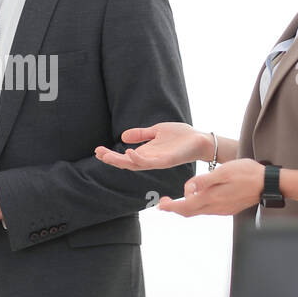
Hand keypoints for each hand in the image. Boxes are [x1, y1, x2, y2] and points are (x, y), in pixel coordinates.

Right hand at [94, 122, 208, 170]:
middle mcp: (149, 159)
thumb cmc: (181, 136)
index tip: (98, 150)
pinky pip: (150, 163)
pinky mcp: (166, 161)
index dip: (111, 155)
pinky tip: (129, 152)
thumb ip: (141, 135)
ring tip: (107, 155)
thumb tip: (122, 136)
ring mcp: (157, 161)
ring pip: (134, 165)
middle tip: (98, 153)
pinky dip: (138, 159)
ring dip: (120, 161)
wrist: (200, 139)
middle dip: (111, 159)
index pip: (124, 157)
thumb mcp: (156, 131)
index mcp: (146, 153)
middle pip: (126, 163)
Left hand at [157, 158, 263, 216]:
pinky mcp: (228, 209)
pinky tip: (197, 198)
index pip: (185, 207)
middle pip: (189, 212)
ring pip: (198, 212)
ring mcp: (222, 210)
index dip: (171, 207)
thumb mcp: (223, 171)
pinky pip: (208, 210)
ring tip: (177, 199)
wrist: (268, 183)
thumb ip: (204, 181)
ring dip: (186, 207)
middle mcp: (215, 208)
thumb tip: (188, 190)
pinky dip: (197, 206)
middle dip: (175, 208)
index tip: (160, 204)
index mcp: (212, 198)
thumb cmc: (247, 173)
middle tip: (164, 203)